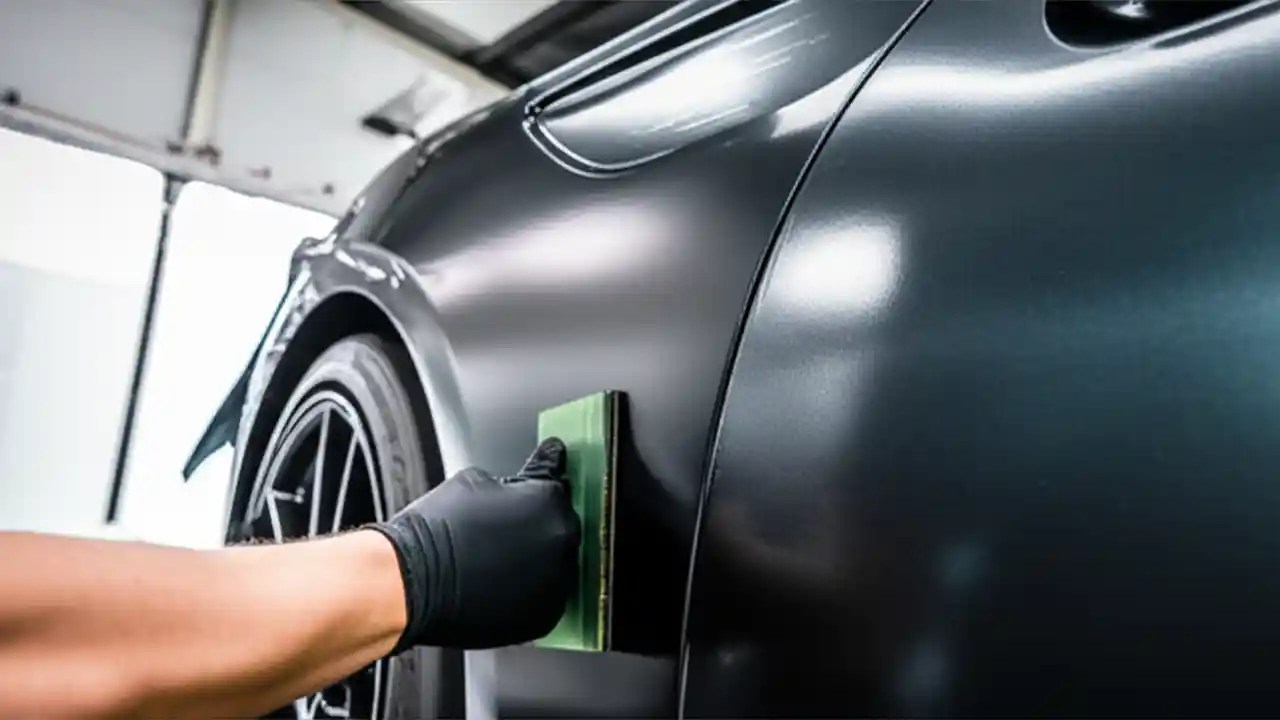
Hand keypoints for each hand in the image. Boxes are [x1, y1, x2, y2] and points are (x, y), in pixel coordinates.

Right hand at [368, 438, 579, 650]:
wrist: (410, 583)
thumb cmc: (435, 531)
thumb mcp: (475, 481)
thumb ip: (514, 481)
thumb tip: (524, 484)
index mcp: (548, 501)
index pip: (557, 478)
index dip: (548, 469)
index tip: (551, 461)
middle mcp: (561, 542)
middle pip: (561, 523)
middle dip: (541, 519)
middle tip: (510, 523)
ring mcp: (555, 584)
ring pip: (557, 562)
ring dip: (540, 556)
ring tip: (500, 557)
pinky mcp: (543, 616)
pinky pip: (546, 595)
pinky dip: (531, 588)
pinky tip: (502, 580)